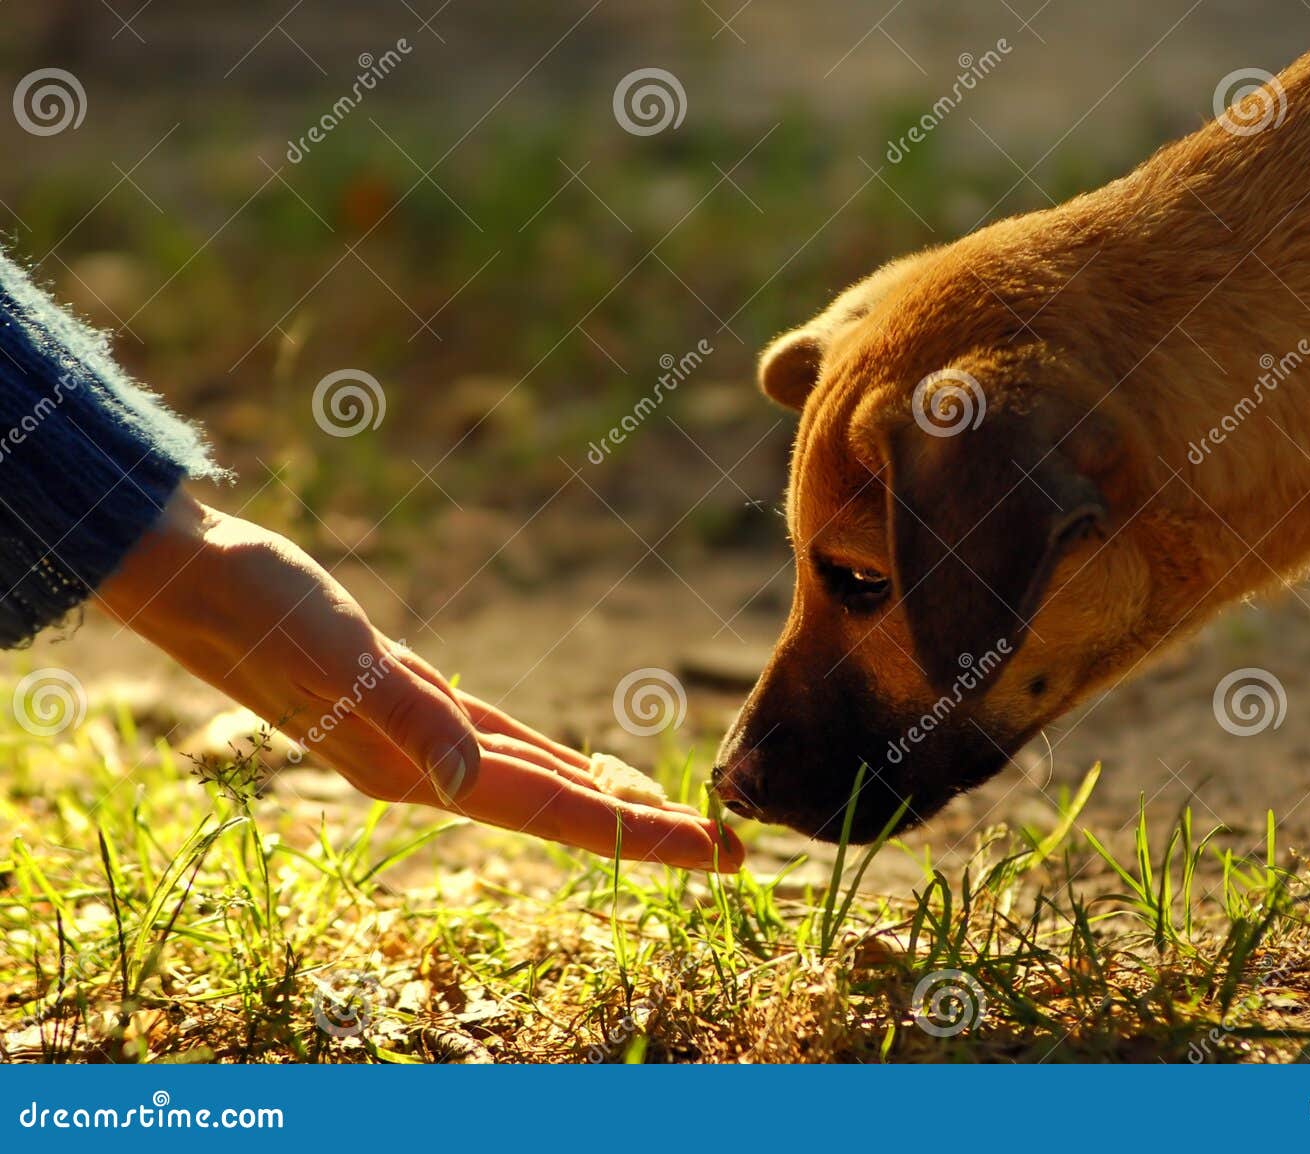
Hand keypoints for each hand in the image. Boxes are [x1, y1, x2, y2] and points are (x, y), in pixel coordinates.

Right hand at [94, 487, 742, 871]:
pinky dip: (554, 761)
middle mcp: (429, 765)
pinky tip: (577, 765)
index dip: (645, 837)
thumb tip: (467, 782)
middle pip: (567, 808)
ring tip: (674, 820)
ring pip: (543, 780)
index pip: (561, 811)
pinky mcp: (413, 698)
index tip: (721, 855)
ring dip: (610, 801)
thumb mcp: (332, 657)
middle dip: (650, 831)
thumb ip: (400, 718)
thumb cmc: (256, 608)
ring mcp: (421, 736)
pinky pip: (507, 745)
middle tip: (735, 850)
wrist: (188, 574)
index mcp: (422, 765)